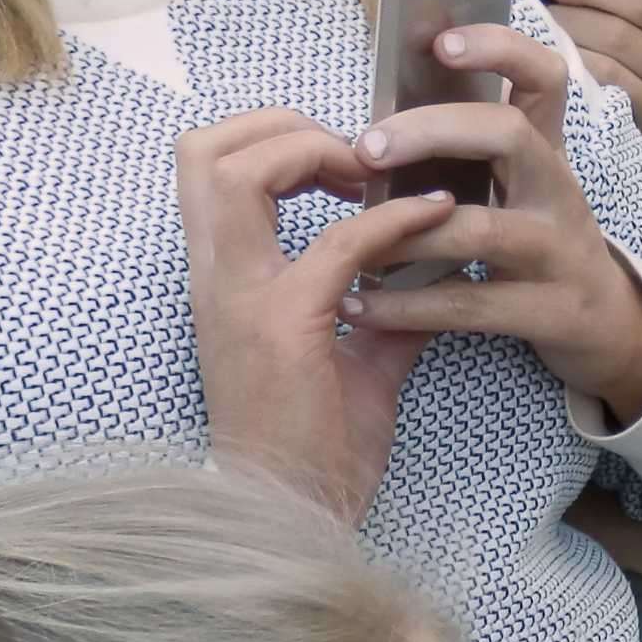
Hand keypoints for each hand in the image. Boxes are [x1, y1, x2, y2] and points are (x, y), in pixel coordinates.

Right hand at [175, 110, 445, 518]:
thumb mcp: (358, 358)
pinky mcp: (284, 327)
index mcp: (221, 279)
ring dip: (312, 153)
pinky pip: (339, 245)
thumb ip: (388, 305)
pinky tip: (439, 217)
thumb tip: (435, 265)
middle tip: (351, 153)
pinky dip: (393, 220)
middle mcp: (216, 280)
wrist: (299, 516)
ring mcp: (241, 300)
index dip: (267, 138)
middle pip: (202, 149)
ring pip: (235, 172)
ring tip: (375, 172)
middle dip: (278, 124)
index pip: (203, 166)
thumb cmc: (318, 446)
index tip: (340, 162)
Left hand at [342, 26, 641, 425]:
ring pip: (482, 228)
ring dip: (408, 230)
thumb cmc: (538, 244)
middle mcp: (558, 191)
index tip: (441, 45)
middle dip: (430, 130)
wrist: (607, 323)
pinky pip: (468, 304)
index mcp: (546, 150)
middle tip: (368, 148)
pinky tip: (358, 303)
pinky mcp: (546, 310)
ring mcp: (557, 252)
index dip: (499, 49)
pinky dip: (405, 306)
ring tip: (355, 237)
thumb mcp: (519, 186)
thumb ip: (465, 152)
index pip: (544, 77)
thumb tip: (375, 127)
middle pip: (508, 135)